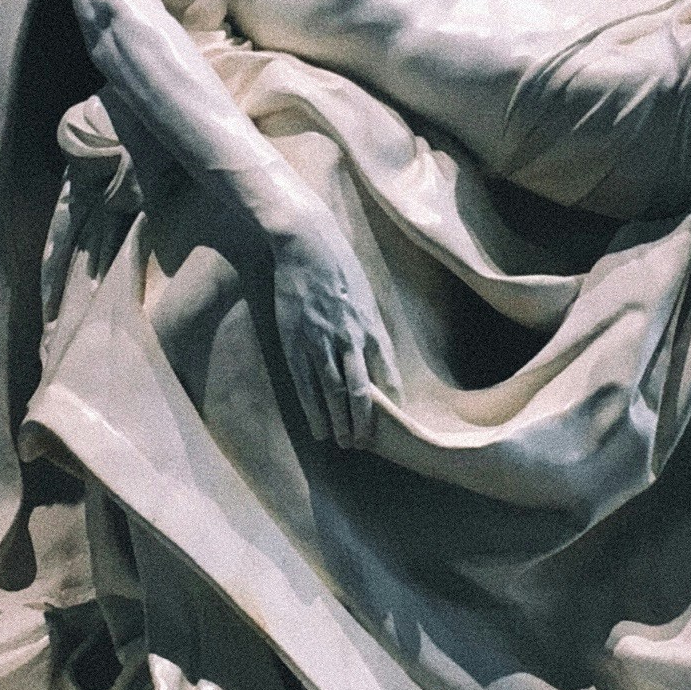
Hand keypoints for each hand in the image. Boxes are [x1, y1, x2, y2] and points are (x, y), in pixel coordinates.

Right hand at [261, 208, 398, 449]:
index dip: (390, 404)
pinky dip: (313, 409)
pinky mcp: (296, 342)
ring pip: (334, 393)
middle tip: (364, 445)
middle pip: (362, 392)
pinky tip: (317, 427)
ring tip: (342, 443)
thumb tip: (377, 356)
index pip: (386, 375)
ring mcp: (322, 341)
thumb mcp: (365, 296)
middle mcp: (351, 338)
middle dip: (364, 423)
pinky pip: (306, 384)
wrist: (308, 244)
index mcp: (371, 327)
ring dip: (339, 422)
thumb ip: (371, 327)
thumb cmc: (339, 267)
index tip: (394, 425)